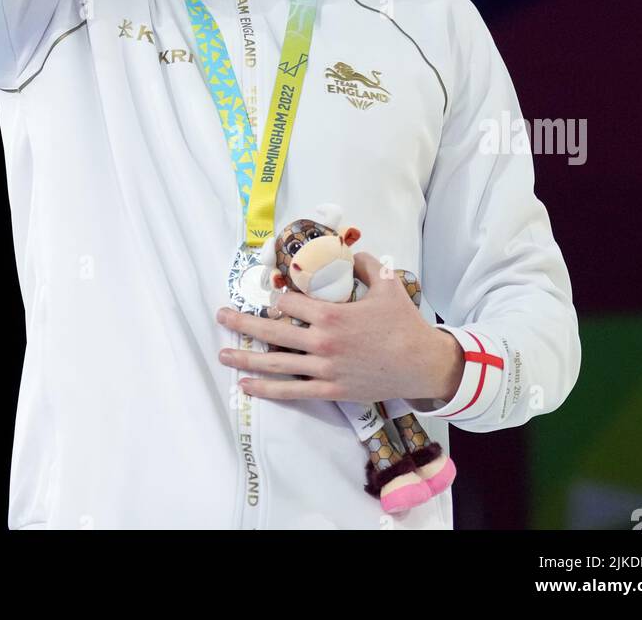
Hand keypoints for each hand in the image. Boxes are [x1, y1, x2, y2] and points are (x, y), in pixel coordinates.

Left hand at [216, 252, 463, 403]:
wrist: (421, 364)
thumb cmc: (403, 323)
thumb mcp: (386, 283)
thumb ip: (364, 264)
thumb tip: (349, 251)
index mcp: (331, 315)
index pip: (290, 303)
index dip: (276, 297)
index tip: (269, 294)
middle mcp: (322, 343)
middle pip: (272, 332)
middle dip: (242, 324)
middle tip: (220, 317)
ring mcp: (324, 370)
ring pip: (276, 364)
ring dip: (246, 358)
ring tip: (222, 353)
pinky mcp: (330, 391)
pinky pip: (292, 391)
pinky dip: (267, 390)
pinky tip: (246, 385)